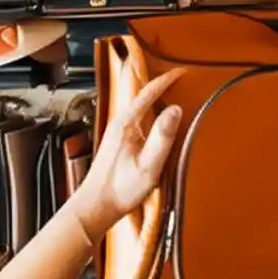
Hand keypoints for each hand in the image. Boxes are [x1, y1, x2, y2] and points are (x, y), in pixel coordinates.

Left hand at [67, 68, 185, 243]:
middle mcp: (119, 124)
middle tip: (181, 79)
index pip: (147, 92)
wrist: (96, 206)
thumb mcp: (149, 165)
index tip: (181, 71)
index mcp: (126, 124)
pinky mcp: (118, 143)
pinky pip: (138, 119)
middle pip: (142, 97)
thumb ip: (162, 137)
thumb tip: (175, 110)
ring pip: (140, 108)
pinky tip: (159, 121)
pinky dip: (151, 113)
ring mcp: (117, 133)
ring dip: (156, 99)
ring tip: (174, 94)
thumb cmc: (121, 190)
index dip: (165, 80)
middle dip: (161, 86)